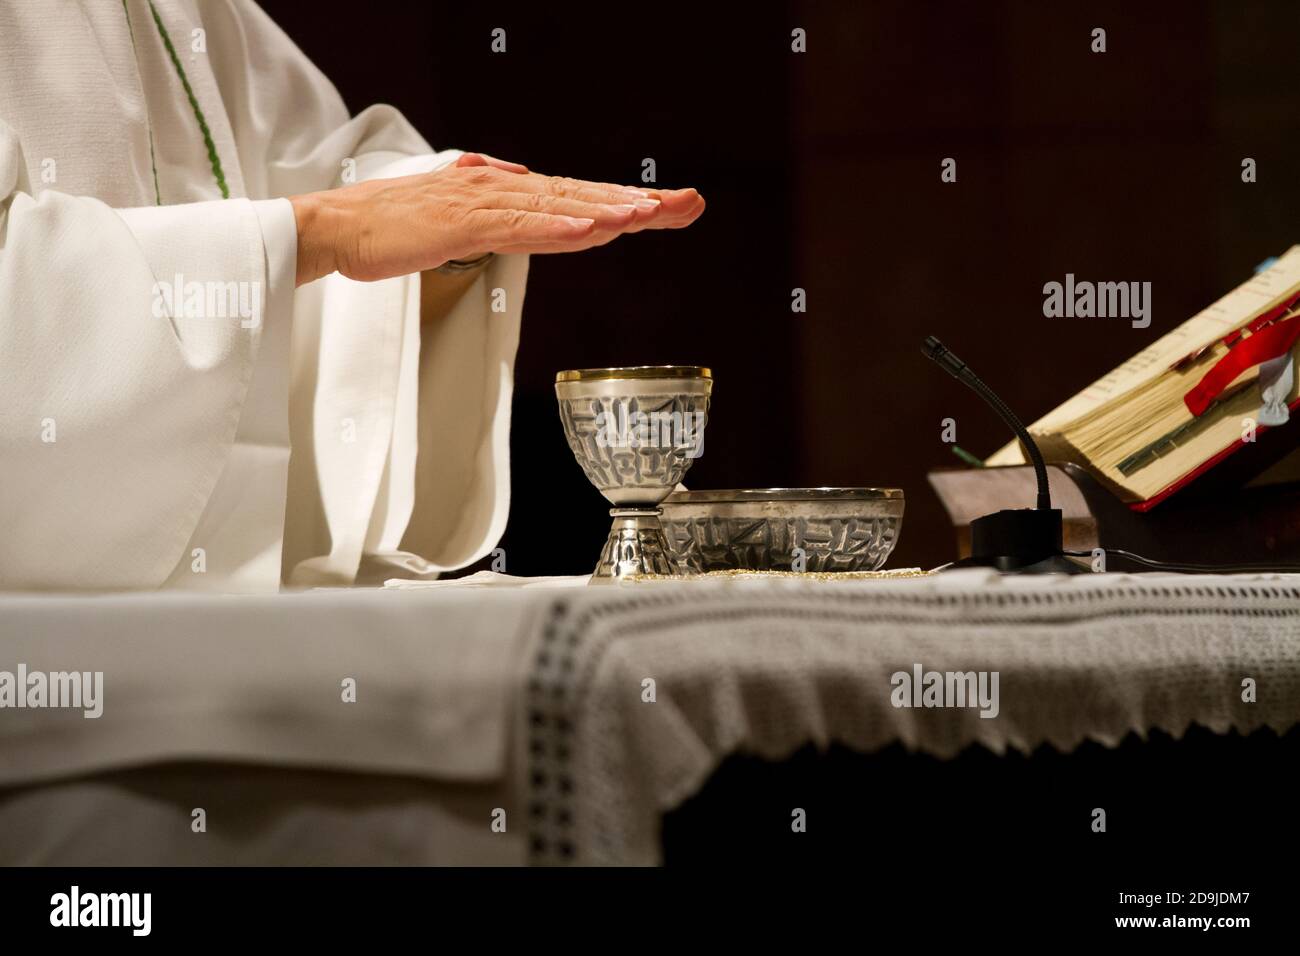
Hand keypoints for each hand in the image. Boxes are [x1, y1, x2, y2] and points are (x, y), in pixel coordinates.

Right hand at [289, 152, 704, 285]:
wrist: (338, 228)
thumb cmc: (393, 228)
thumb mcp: (459, 222)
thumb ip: (500, 214)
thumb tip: (535, 202)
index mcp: (505, 192)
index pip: (576, 196)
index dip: (624, 202)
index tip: (669, 208)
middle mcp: (501, 189)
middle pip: (581, 195)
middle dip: (638, 202)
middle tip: (688, 204)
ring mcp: (482, 203)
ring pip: (558, 208)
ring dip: (607, 211)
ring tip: (651, 215)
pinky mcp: (461, 223)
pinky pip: (517, 227)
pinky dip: (556, 229)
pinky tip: (590, 230)